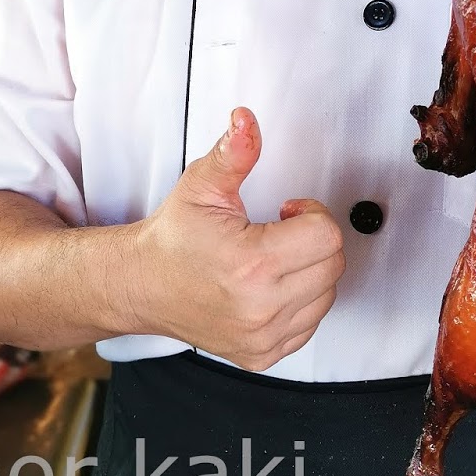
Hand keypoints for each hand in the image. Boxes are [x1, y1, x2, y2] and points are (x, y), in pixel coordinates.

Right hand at [131, 107, 345, 369]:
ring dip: (310, 272)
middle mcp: (260, 307)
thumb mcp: (202, 185)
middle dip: (313, 240)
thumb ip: (233, 152)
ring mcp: (262, 337)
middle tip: (280, 231)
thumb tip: (246, 120)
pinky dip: (301, 302)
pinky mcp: (262, 355)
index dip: (311, 214)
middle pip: (332, 264)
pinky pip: (310, 324)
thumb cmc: (174, 238)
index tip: (287, 211)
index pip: (326, 235)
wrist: (143, 286)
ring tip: (273, 259)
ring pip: (326, 295)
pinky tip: (271, 286)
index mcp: (251, 265)